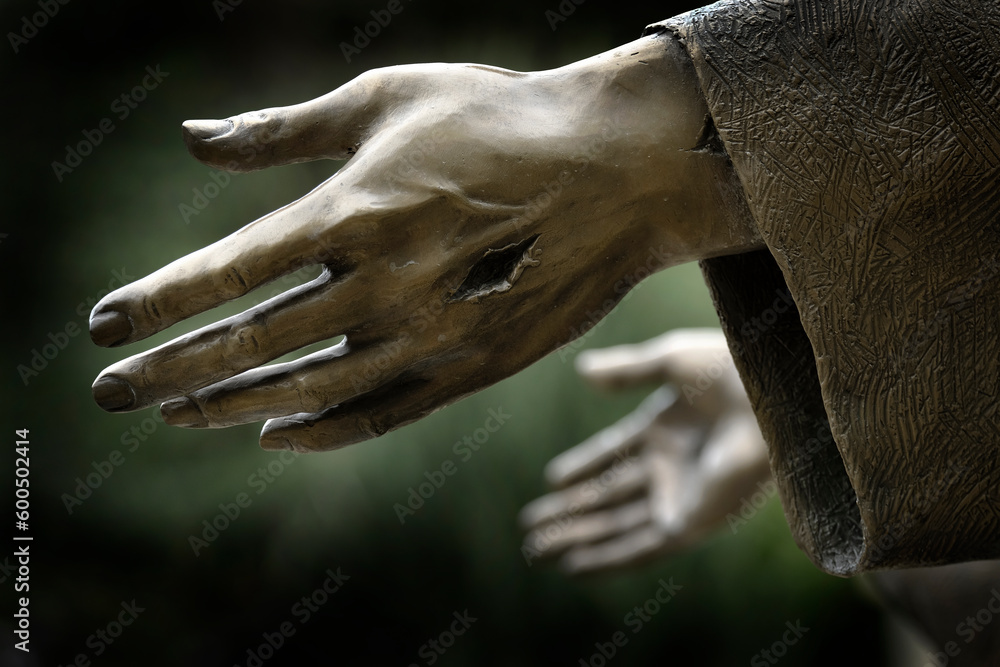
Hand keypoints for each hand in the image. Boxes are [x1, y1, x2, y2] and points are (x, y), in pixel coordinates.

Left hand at [89, 33, 759, 451]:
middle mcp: (386, 283)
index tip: (103, 327)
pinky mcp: (476, 366)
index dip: (158, 303)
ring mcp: (434, 334)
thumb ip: (283, 128)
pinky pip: (385, 414)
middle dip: (174, 371)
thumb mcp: (387, 98)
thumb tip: (194, 139)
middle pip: (256, 343)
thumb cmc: (503, 116)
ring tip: (182, 414)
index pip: (229, 271)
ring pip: (312, 390)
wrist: (623, 166)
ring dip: (236, 406)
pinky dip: (324, 430)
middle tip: (115, 393)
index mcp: (357, 208)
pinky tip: (279, 436)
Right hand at [519, 329, 770, 572]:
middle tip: (528, 528)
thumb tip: (582, 370)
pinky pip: (640, 548)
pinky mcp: (690, 523)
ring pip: (616, 527)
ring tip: (535, 551)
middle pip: (607, 498)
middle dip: (568, 514)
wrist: (769, 396)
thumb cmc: (730, 369)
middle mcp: (670, 467)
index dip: (582, 468)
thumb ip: (625, 370)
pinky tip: (575, 565)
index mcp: (666, 430)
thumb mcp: (668, 362)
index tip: (551, 480)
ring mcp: (678, 496)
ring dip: (578, 540)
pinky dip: (607, 559)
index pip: (613, 456)